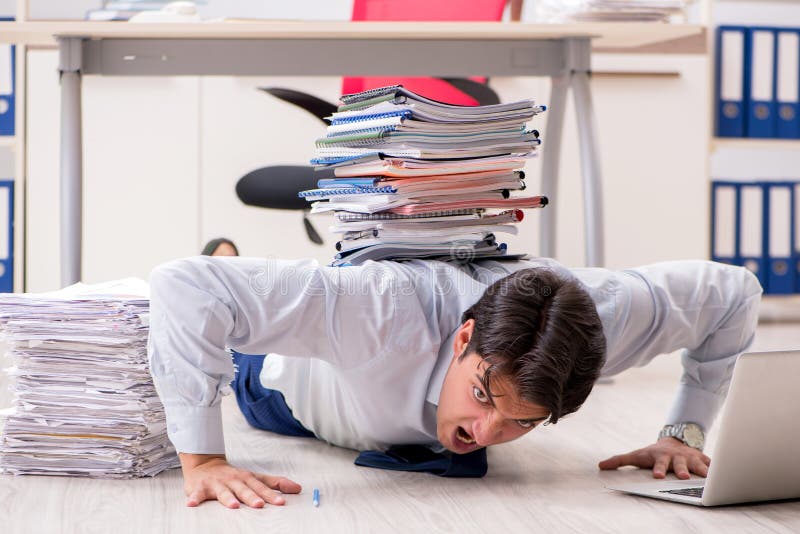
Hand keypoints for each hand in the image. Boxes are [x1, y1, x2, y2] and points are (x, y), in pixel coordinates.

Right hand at [180, 453, 301, 508]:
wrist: (205, 464)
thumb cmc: (234, 476)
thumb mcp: (255, 477)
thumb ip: (275, 483)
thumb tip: (298, 488)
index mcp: (247, 478)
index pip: (261, 487)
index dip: (271, 494)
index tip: (281, 502)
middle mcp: (233, 480)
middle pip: (244, 489)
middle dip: (252, 497)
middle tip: (260, 505)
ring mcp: (217, 483)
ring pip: (223, 492)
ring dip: (228, 498)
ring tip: (233, 506)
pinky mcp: (200, 488)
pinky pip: (197, 494)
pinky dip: (194, 498)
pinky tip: (192, 504)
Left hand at [598, 437, 710, 478]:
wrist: (673, 441)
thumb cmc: (653, 453)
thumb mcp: (637, 455)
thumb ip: (619, 460)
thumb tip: (600, 465)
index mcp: (661, 458)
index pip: (659, 465)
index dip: (658, 470)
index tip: (657, 476)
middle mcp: (677, 458)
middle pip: (680, 466)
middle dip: (683, 471)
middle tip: (685, 478)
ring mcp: (692, 458)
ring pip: (700, 466)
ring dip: (704, 472)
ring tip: (710, 480)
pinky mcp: (704, 460)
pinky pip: (713, 465)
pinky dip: (719, 470)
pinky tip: (727, 477)